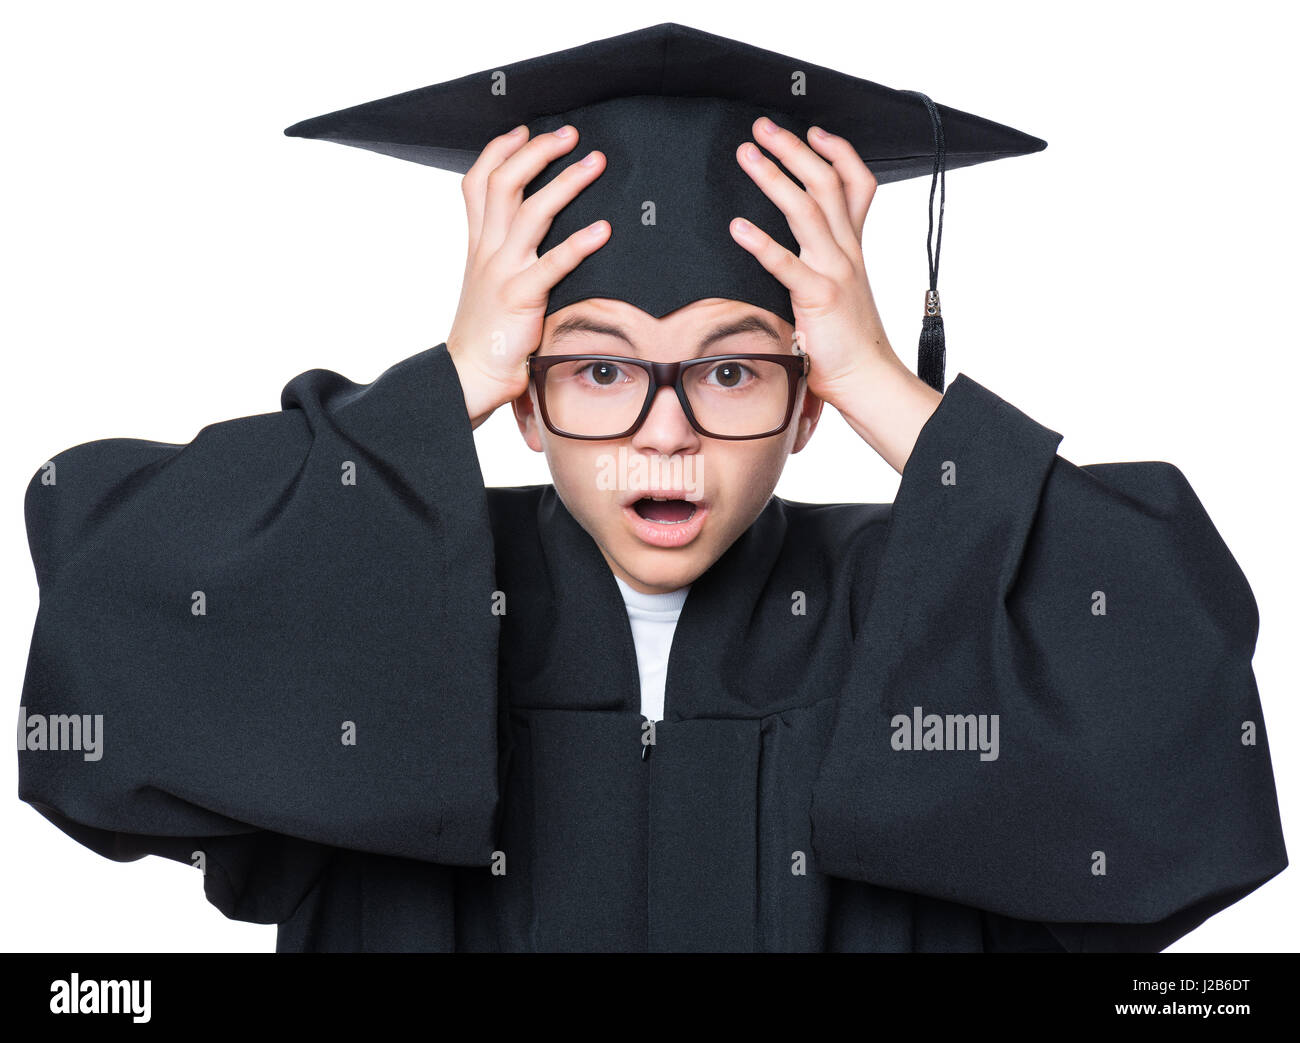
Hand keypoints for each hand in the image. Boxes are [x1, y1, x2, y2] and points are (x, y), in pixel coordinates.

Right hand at [446, 124, 609, 427]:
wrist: (466, 377)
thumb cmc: (485, 336)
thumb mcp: (489, 287)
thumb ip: (507, 260)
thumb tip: (537, 243)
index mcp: (477, 246)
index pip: (477, 183)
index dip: (499, 150)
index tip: (524, 129)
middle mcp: (486, 252)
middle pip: (504, 183)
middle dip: (537, 151)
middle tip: (570, 134)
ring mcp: (501, 272)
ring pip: (529, 211)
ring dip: (565, 182)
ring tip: (595, 163)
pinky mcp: (520, 298)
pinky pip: (552, 263)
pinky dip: (578, 243)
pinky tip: (604, 228)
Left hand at [729, 116, 941, 472]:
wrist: (868, 379)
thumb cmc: (846, 343)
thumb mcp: (840, 292)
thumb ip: (820, 267)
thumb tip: (795, 253)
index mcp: (852, 249)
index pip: (857, 186)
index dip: (838, 152)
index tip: (815, 130)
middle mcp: (847, 252)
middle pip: (826, 184)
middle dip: (794, 149)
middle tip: (762, 127)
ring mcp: (835, 272)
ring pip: (807, 209)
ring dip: (775, 176)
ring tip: (747, 155)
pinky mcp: (820, 298)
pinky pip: (788, 264)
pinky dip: (762, 242)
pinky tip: (737, 226)